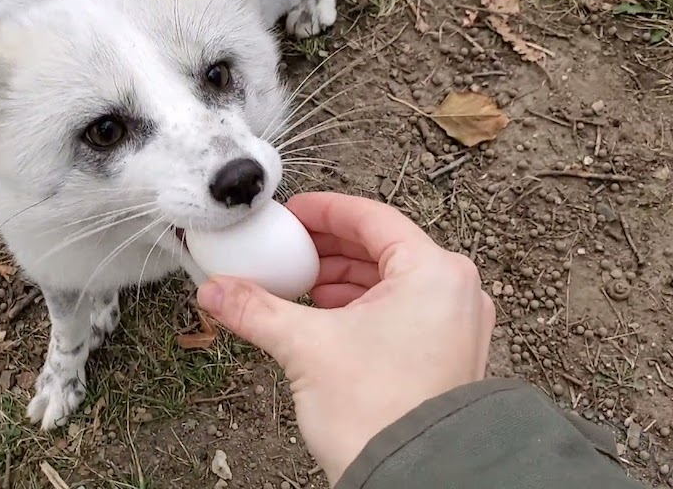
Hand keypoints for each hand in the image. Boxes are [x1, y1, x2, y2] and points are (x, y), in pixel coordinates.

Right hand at [196, 192, 494, 484]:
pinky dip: (361, 306)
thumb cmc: (381, 414)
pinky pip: (401, 310)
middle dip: (329, 249)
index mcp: (434, 272)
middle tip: (289, 250)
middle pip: (381, 248)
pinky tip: (326, 318)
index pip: (371, 218)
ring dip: (342, 279)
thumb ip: (255, 309)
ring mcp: (455, 325)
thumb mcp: (305, 346)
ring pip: (390, 281)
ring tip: (300, 286)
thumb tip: (217, 291)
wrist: (411, 478)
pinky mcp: (446, 355)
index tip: (293, 214)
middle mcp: (455, 292)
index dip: (324, 210)